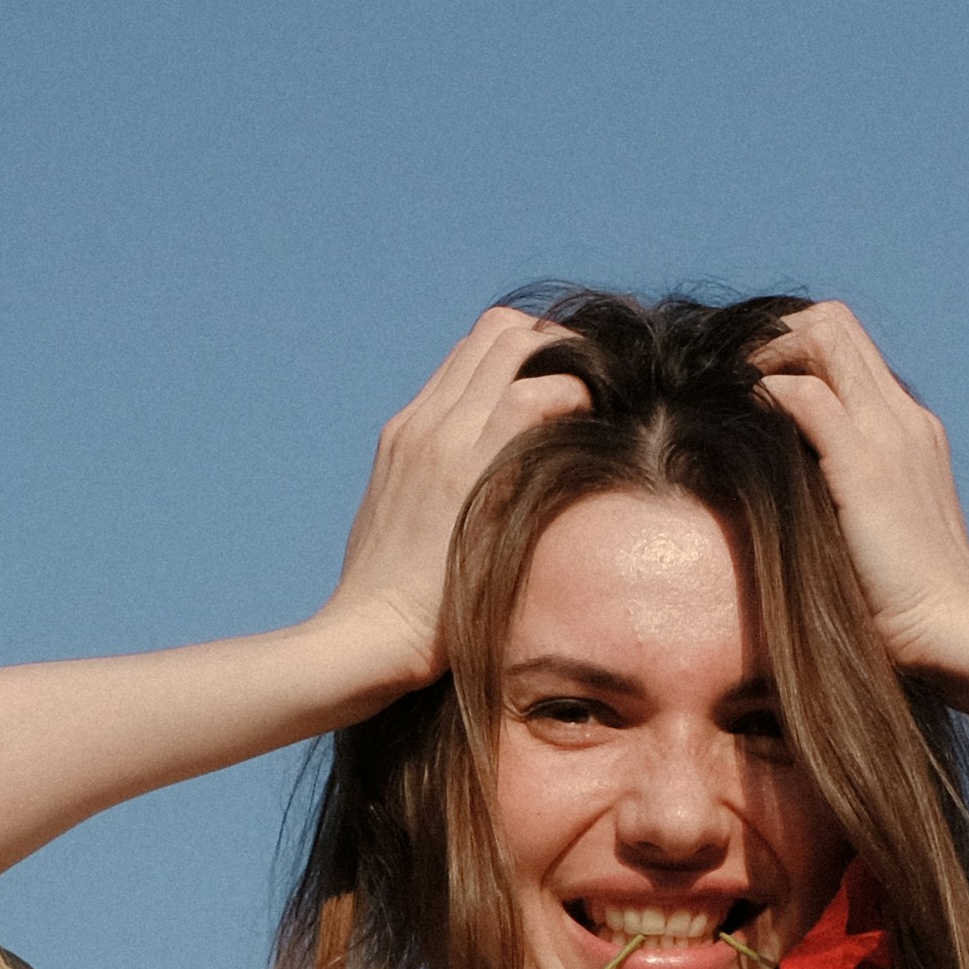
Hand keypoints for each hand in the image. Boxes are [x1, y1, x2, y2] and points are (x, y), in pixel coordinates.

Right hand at [305, 307, 589, 697]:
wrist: (366, 636)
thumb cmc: (395, 607)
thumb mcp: (410, 533)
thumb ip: (442, 502)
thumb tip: (484, 511)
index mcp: (407, 433)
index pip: (470, 356)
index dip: (525, 354)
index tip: (565, 382)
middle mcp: (422, 422)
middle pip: (494, 332)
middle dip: (554, 342)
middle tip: (598, 380)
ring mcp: (441, 437)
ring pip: (512, 345)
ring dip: (569, 359)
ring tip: (603, 398)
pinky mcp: (465, 466)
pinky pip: (531, 398)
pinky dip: (572, 395)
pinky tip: (593, 427)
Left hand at [751, 301, 968, 669]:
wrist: (954, 636)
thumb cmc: (906, 605)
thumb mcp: (873, 532)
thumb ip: (841, 494)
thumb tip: (780, 483)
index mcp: (912, 430)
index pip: (848, 347)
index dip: (793, 348)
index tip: (751, 386)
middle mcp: (906, 418)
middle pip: (834, 324)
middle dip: (772, 336)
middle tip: (730, 380)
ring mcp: (891, 435)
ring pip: (823, 336)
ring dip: (765, 353)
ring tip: (730, 395)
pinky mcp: (867, 465)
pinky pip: (806, 394)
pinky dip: (766, 392)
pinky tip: (743, 424)